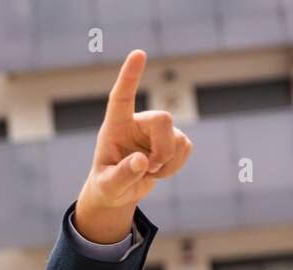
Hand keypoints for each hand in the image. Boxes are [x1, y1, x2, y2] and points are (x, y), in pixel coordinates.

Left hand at [74, 49, 192, 242]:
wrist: (119, 192)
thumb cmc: (107, 185)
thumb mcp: (108, 186)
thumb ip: (121, 175)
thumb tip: (142, 160)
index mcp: (115, 126)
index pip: (122, 97)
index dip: (130, 76)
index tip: (138, 53)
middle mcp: (138, 122)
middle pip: (164, 119)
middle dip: (162, 149)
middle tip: (149, 169)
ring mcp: (157, 130)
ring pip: (177, 138)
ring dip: (167, 163)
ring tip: (148, 172)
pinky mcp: (173, 139)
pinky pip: (186, 148)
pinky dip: (175, 166)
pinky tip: (159, 171)